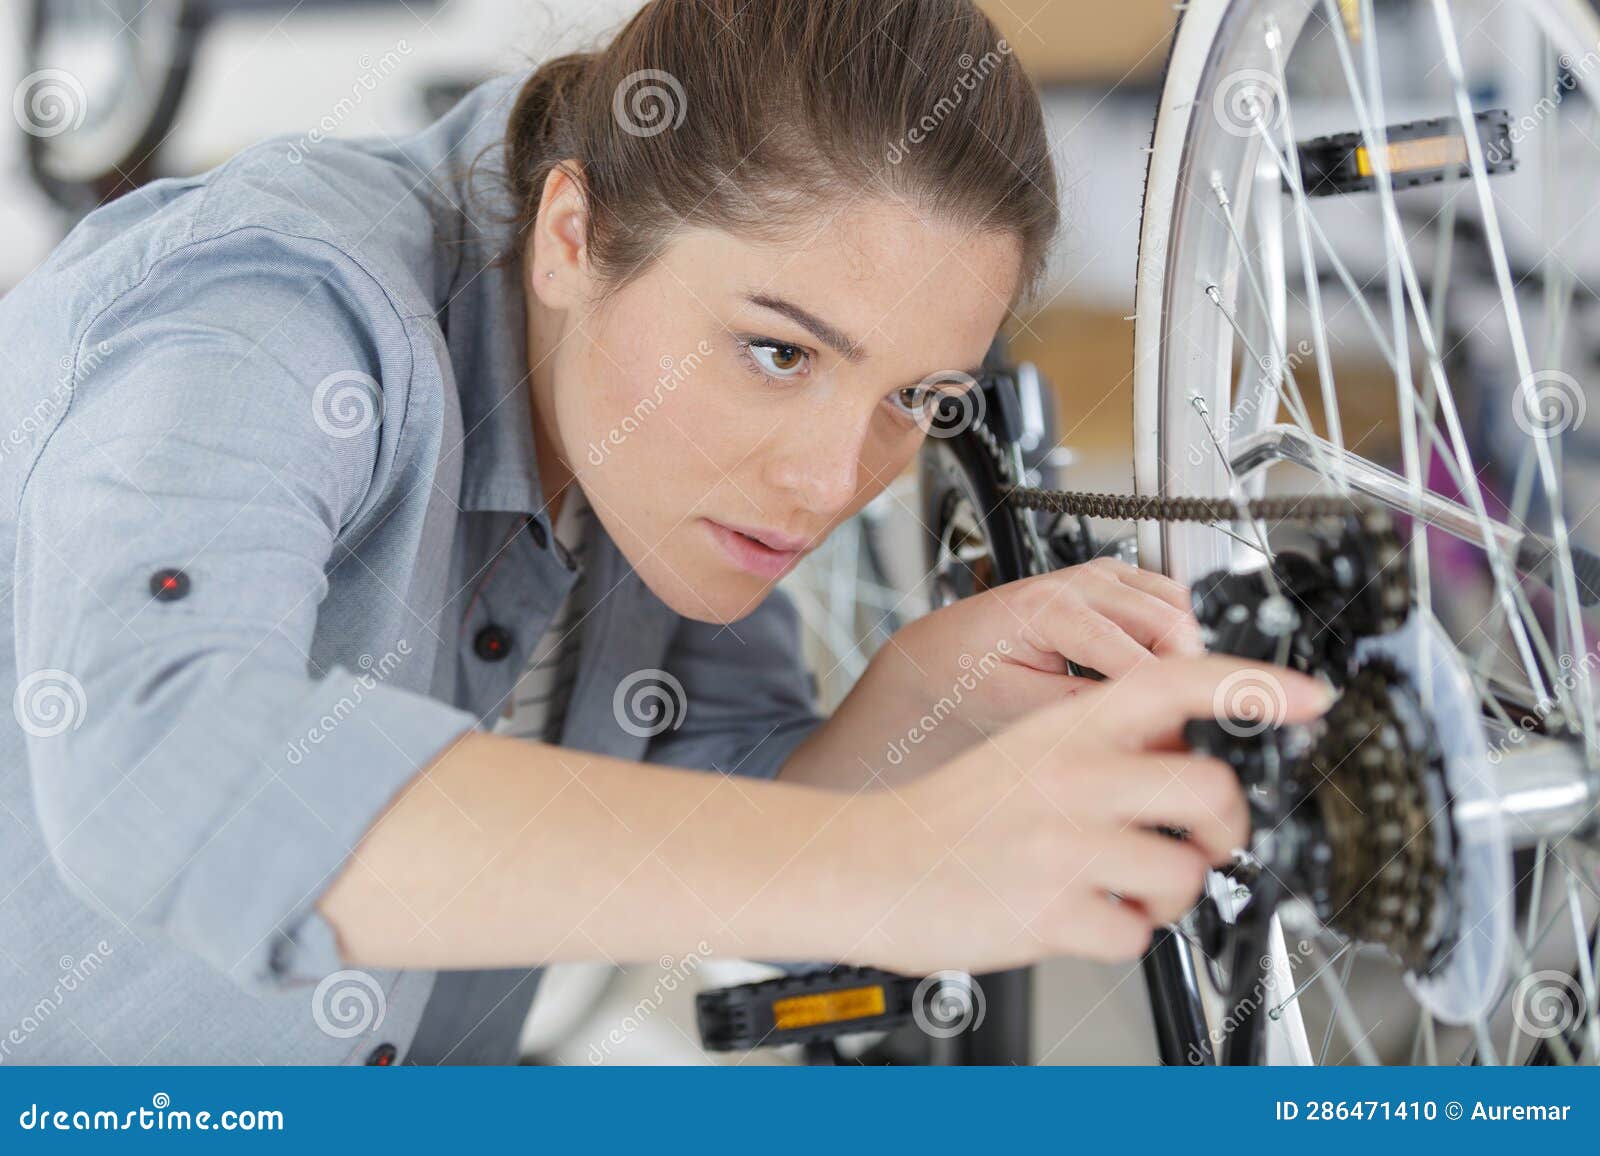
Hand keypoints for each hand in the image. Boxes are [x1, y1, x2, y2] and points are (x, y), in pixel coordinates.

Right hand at [830, 657, 1331, 974]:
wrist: (867, 861)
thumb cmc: (949, 813)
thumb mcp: (1024, 749)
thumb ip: (1101, 748)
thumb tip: (1187, 760)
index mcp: (1065, 729)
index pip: (1177, 682)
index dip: (1254, 684)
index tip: (1310, 698)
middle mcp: (1071, 779)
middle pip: (1209, 788)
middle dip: (1224, 826)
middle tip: (1205, 837)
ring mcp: (1062, 847)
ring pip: (1184, 871)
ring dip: (1171, 891)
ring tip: (1129, 889)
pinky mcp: (1049, 913)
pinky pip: (1136, 934)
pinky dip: (1125, 935)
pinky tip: (1089, 917)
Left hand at [845, 558, 1203, 778]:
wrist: (945, 650)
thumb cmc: (966, 671)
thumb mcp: (1014, 703)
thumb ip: (1077, 707)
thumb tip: (1136, 721)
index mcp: (1048, 608)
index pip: (1131, 655)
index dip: (1162, 698)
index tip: (1178, 735)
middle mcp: (1079, 581)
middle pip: (1169, 623)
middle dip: (1184, 675)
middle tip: (1183, 724)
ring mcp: (1098, 574)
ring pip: (1177, 606)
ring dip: (1184, 652)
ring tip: (1168, 700)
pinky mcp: (1111, 579)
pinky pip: (1168, 598)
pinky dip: (1175, 633)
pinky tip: (1158, 670)